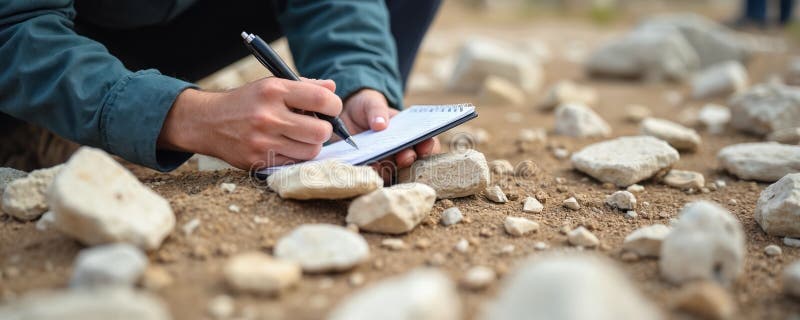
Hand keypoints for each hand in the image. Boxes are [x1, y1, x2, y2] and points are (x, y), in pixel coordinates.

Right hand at [158, 77, 341, 169]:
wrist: (208, 121)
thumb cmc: (247, 101)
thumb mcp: (271, 85)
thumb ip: (304, 86)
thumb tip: (332, 89)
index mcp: (274, 90)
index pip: (321, 100)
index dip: (334, 106)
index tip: (331, 108)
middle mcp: (268, 116)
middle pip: (321, 131)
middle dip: (325, 129)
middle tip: (317, 126)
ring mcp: (263, 141)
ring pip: (311, 151)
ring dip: (312, 145)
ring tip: (300, 136)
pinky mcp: (258, 161)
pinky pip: (294, 163)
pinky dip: (296, 155)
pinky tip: (286, 145)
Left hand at [340, 89, 440, 173]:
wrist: (346, 116)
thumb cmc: (366, 108)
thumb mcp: (371, 103)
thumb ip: (377, 110)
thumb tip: (381, 124)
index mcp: (408, 134)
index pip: (426, 143)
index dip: (429, 147)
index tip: (424, 146)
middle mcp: (400, 151)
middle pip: (412, 161)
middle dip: (409, 159)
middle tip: (404, 158)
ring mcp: (385, 162)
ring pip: (393, 173)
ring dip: (389, 170)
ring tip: (379, 164)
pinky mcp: (369, 169)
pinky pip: (373, 176)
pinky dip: (371, 174)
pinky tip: (366, 167)